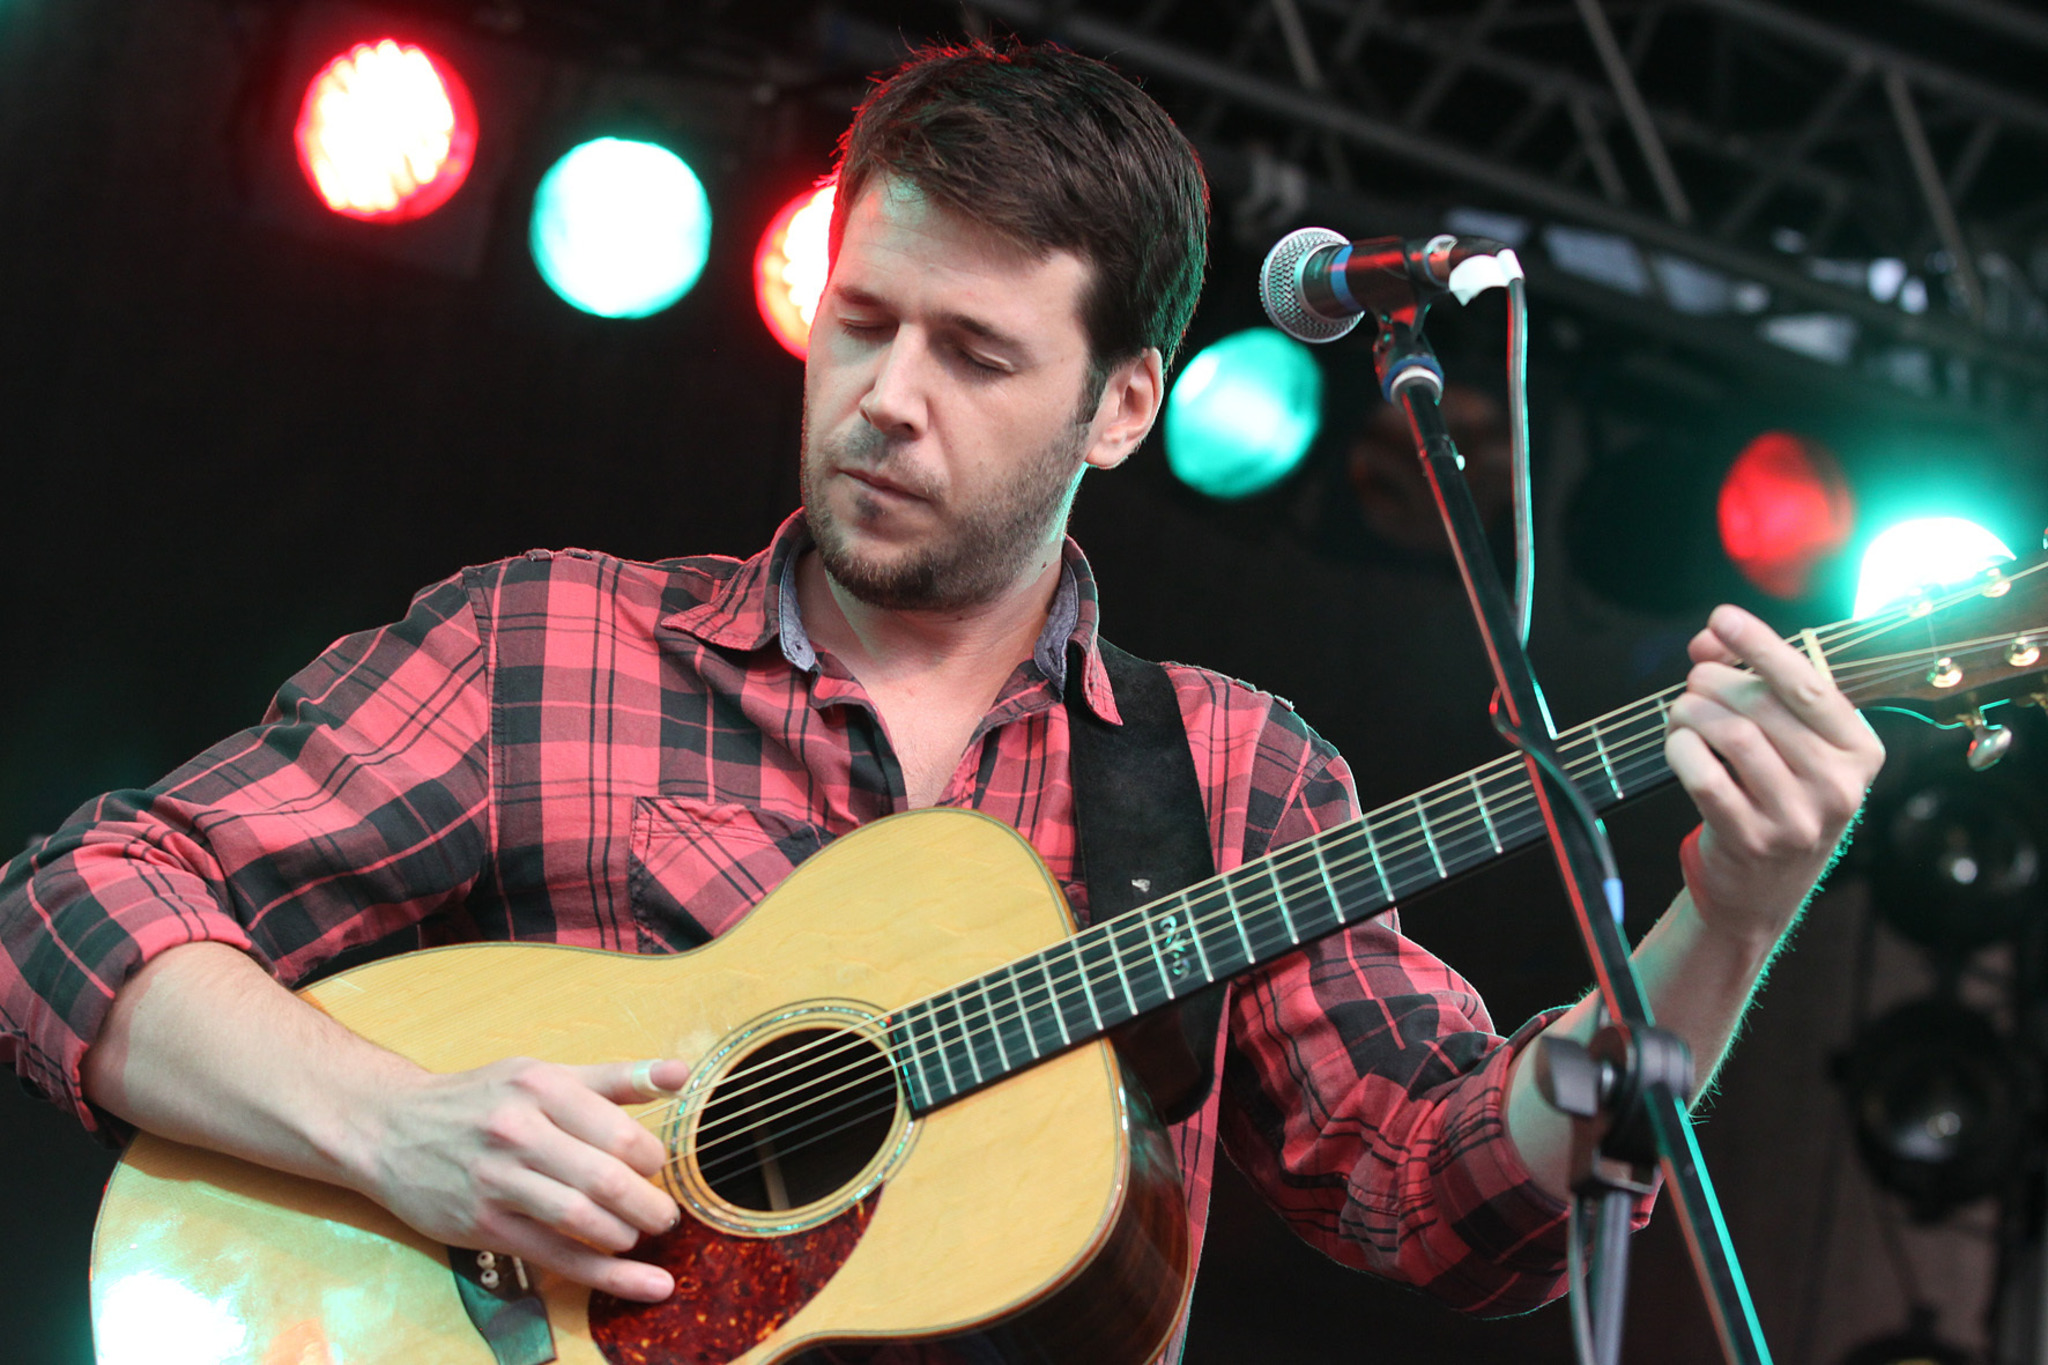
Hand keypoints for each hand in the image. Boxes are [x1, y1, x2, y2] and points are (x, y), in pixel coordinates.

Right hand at [351, 1055, 689, 1301]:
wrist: (389, 1128)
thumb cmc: (479, 1101)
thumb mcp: (543, 1075)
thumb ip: (615, 1079)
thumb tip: (681, 1072)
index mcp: (542, 1088)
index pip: (620, 1133)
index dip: (652, 1159)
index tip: (656, 1169)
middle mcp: (519, 1132)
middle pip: (605, 1179)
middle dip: (649, 1205)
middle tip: (664, 1215)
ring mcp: (497, 1182)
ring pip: (581, 1220)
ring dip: (625, 1236)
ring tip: (638, 1234)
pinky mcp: (482, 1225)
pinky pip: (555, 1256)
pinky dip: (605, 1274)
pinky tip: (642, 1282)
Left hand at [1664, 604, 1884, 949]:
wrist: (1765, 885)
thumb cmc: (1776, 792)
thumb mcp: (1786, 740)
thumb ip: (1754, 682)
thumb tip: (1709, 640)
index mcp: (1860, 750)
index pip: (1808, 685)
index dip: (1760, 645)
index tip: (1721, 617)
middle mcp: (1839, 785)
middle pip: (1763, 706)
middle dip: (1714, 682)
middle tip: (1694, 684)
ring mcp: (1798, 818)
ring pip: (1732, 735)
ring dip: (1692, 712)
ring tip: (1682, 713)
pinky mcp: (1753, 840)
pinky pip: (1704, 776)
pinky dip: (1680, 748)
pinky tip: (1678, 743)